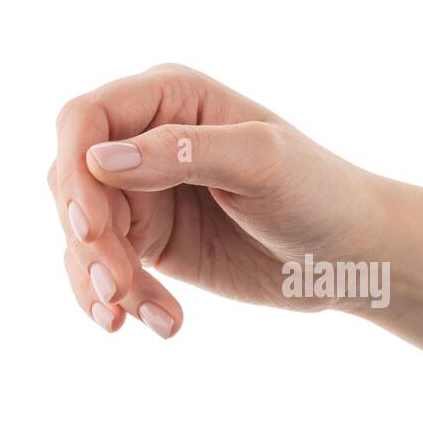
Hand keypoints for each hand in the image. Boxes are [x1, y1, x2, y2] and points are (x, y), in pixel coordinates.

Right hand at [48, 64, 387, 335]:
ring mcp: (143, 192)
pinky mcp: (149, 241)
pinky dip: (118, 301)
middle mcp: (145, 139)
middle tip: (120, 288)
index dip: (74, 172)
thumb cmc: (318, 191)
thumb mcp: (262, 163)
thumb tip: (100, 160)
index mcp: (170, 97)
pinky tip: (163, 325)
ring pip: (80, 235)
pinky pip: (103, 269)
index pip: (85, 121)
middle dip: (88, 241)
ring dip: (99, 280)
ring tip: (135, 319)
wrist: (351, 253)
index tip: (91, 228)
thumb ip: (184, 152)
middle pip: (72, 183)